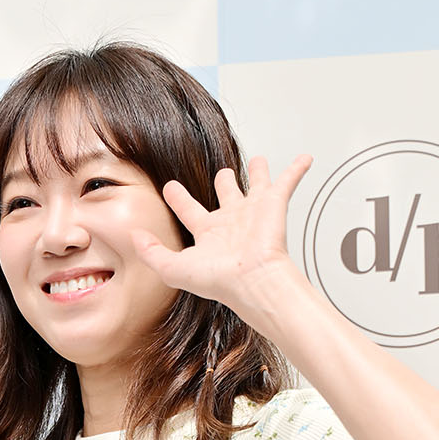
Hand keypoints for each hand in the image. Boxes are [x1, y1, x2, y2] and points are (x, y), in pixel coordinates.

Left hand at [130, 154, 310, 314]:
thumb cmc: (219, 280)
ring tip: (259, 161)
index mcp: (210, 233)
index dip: (178, 198)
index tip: (169, 187)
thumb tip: (134, 236)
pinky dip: (297, 168)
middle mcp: (232, 221)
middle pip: (226, 194)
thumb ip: (151, 253)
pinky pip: (288, 181)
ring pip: (256, 184)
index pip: (190, 211)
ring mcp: (254, 212)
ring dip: (258, 172)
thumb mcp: (173, 269)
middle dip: (223, 182)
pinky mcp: (274, 205)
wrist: (252, 281)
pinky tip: (304, 158)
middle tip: (221, 173)